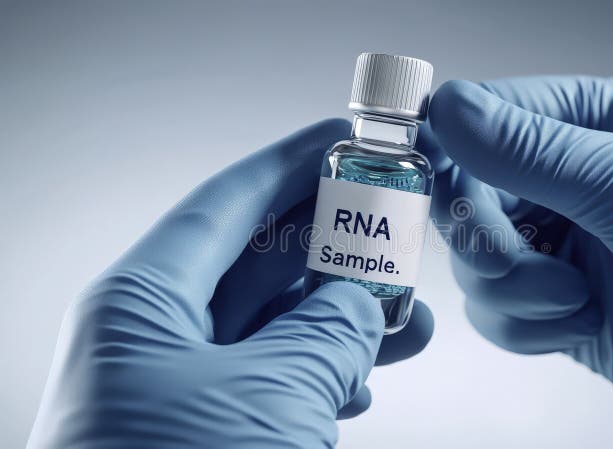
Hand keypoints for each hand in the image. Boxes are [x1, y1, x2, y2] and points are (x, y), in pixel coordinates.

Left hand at [27, 119, 433, 448]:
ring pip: (277, 327)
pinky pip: (277, 380)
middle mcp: (156, 337)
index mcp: (142, 303)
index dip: (292, 164)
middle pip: (258, 261)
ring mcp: (183, 389)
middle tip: (393, 220)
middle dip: (331, 241)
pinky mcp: (212, 433)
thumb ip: (328, 334)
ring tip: (410, 307)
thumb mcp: (269, 396)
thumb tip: (360, 303)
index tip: (345, 139)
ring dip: (344, 316)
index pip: (228, 203)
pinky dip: (327, 372)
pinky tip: (369, 371)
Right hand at [421, 77, 612, 447]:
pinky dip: (525, 326)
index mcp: (600, 122)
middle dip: (483, 235)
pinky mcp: (555, 304)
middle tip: (510, 262)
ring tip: (575, 300)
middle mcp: (573, 180)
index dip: (455, 145)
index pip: (496, 116)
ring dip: (513, 288)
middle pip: (470, 192)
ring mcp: (562, 244)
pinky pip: (495, 309)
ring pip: (475, 258)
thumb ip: (534, 151)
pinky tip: (582, 325)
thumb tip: (447, 109)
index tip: (426, 174)